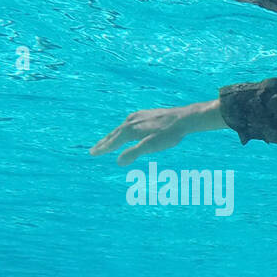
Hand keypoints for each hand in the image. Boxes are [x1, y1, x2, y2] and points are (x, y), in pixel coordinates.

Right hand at [90, 99, 225, 165]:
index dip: (103, 148)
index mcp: (130, 129)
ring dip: (113, 136)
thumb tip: (118, 162)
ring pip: (121, 128)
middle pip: (114, 134)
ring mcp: (138, 116)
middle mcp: (131, 121)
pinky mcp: (146, 114)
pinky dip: (123, 129)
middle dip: (104, 143)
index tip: (92, 154)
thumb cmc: (169, 134)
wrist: (184, 118)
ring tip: (107, 141)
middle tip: (93, 150)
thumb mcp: (151, 146)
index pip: (113, 142)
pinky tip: (127, 129)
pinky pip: (129, 123)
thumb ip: (134, 153)